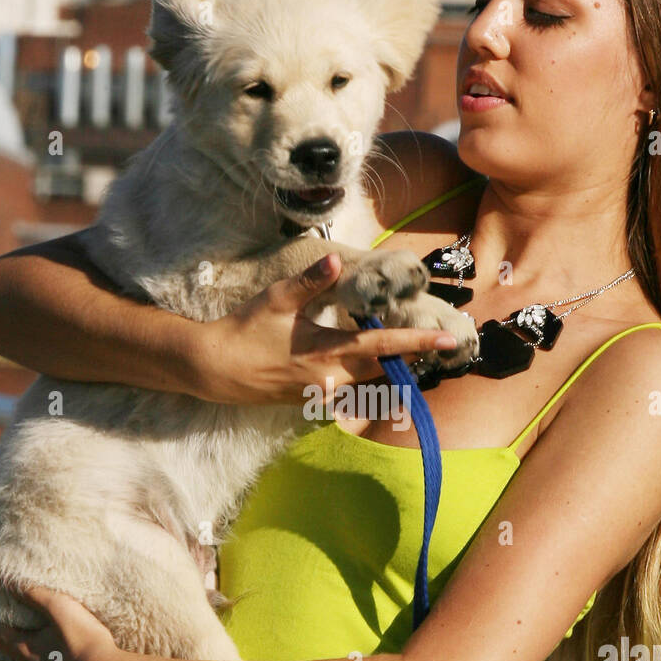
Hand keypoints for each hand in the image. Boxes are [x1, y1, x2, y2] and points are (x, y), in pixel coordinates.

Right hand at [192, 253, 458, 404]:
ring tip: (412, 352)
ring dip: (390, 367)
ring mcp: (320, 394)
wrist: (214, 369)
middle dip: (411, 357)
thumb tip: (334, 260)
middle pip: (383, 369)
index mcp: (325, 351)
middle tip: (438, 342)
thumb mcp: (276, 299)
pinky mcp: (310, 400)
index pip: (381, 346)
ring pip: (367, 381)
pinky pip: (348, 389)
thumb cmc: (244, 330)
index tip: (446, 340)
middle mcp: (329, 378)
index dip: (416, 343)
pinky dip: (365, 376)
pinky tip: (371, 364)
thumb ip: (309, 281)